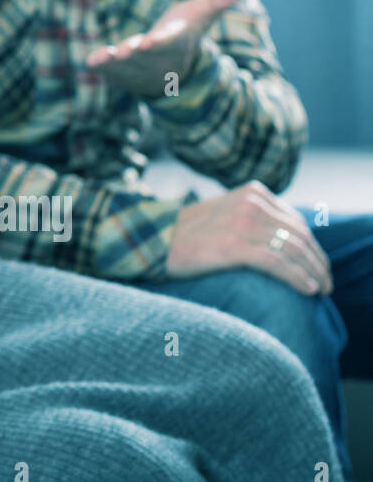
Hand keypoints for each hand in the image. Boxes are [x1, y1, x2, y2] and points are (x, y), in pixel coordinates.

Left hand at [85, 0, 244, 98]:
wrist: (174, 68)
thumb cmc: (184, 31)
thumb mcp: (201, 14)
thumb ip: (218, 1)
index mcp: (175, 42)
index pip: (167, 42)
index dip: (158, 42)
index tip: (147, 42)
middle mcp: (156, 59)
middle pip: (143, 57)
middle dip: (133, 54)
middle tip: (124, 50)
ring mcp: (138, 70)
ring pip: (125, 68)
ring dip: (112, 64)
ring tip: (98, 59)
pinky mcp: (122, 75)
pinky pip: (111, 74)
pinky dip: (102, 69)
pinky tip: (90, 63)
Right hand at [166, 181, 333, 295]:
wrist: (153, 240)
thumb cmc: (189, 233)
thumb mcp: (226, 214)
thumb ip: (255, 217)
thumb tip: (289, 239)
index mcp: (251, 192)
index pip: (296, 222)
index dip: (314, 247)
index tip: (319, 267)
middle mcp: (250, 202)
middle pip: (300, 235)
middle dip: (319, 261)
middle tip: (328, 283)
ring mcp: (242, 222)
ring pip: (294, 249)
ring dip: (315, 272)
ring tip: (322, 290)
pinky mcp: (233, 245)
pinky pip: (278, 263)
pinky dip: (298, 277)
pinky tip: (308, 289)